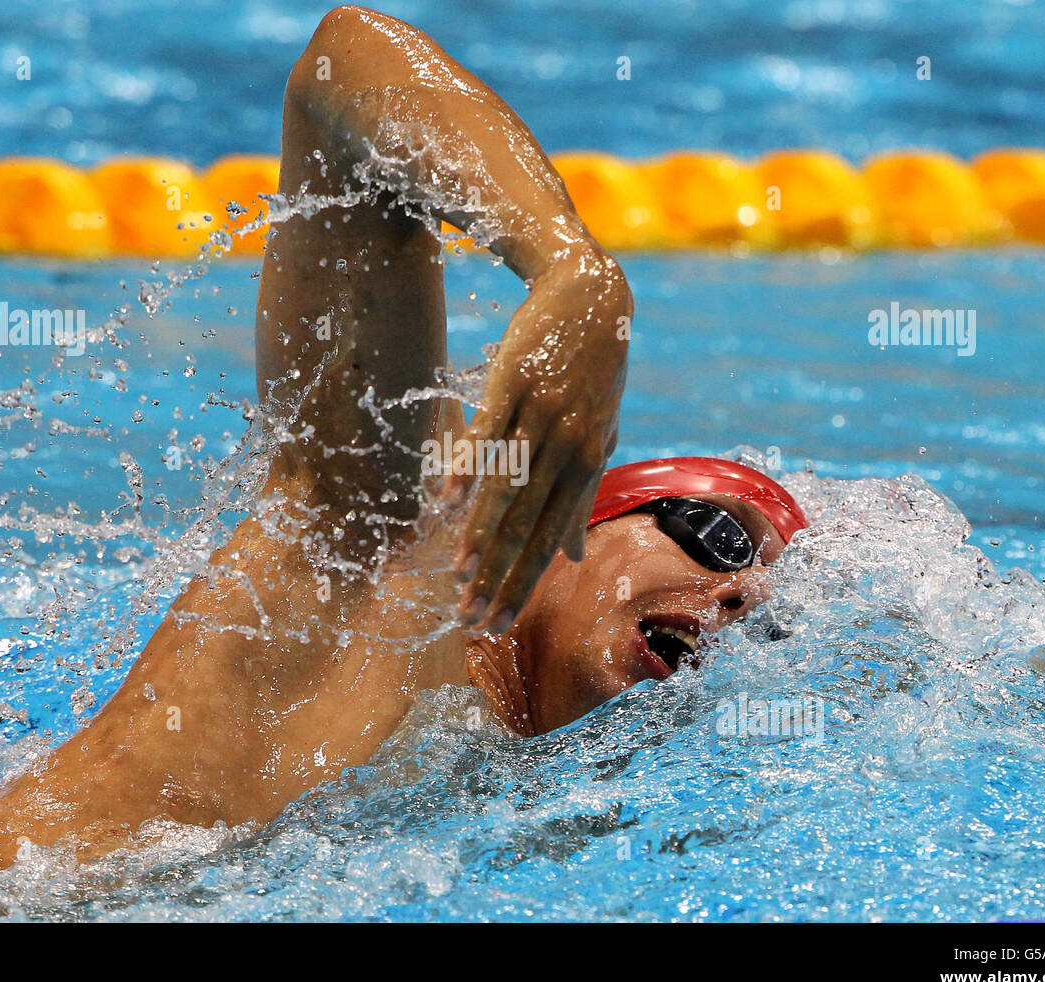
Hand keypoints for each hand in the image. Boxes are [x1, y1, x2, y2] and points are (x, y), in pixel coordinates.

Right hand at [446, 248, 631, 631]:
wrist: (591, 296)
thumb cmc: (594, 371)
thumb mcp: (600, 432)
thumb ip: (584, 493)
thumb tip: (573, 556)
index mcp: (586, 463)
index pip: (551, 538)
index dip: (524, 583)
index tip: (500, 622)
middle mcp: (567, 446)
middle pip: (527, 525)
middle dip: (500, 576)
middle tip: (473, 617)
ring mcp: (540, 415)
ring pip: (506, 487)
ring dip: (480, 535)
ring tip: (458, 574)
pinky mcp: (513, 383)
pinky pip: (487, 434)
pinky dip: (465, 470)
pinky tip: (444, 503)